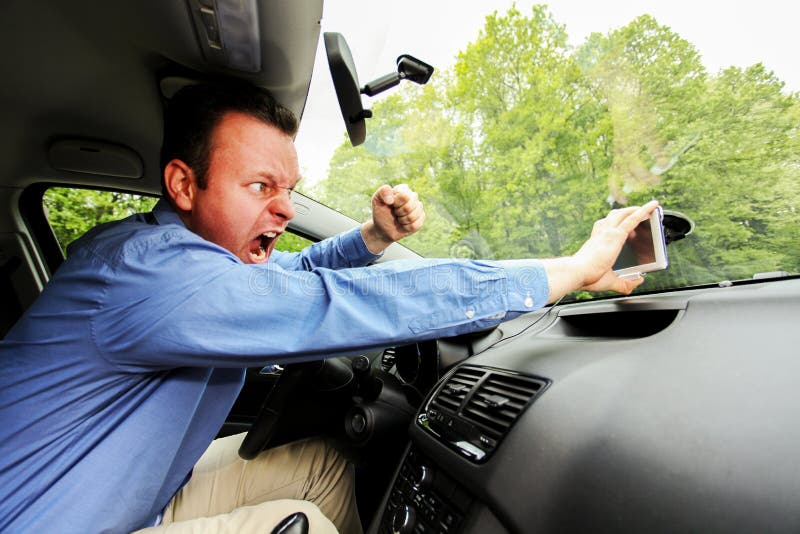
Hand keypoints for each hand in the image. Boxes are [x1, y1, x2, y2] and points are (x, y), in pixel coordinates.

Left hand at [361, 184, 425, 252]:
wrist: (383, 228)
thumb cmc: (380, 212)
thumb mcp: (377, 200)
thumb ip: (382, 192)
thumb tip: (391, 200)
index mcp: (403, 189)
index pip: (405, 195)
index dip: (396, 203)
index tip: (390, 204)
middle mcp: (413, 196)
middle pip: (410, 206)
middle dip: (399, 212)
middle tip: (395, 212)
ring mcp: (418, 208)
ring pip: (414, 216)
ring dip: (403, 220)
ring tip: (399, 219)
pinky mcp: (421, 219)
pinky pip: (416, 225)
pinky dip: (407, 227)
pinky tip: (404, 225)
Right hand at [542, 200, 659, 301]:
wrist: (577, 272)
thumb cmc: (587, 277)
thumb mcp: (609, 281)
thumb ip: (624, 283)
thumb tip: (639, 280)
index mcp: (596, 242)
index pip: (605, 227)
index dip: (613, 223)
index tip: (619, 223)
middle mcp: (601, 233)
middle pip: (614, 216)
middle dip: (626, 212)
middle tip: (637, 211)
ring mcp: (608, 232)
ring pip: (623, 214)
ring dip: (635, 209)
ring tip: (647, 208)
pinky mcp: (616, 235)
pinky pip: (633, 219)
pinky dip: (644, 211)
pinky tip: (652, 207)